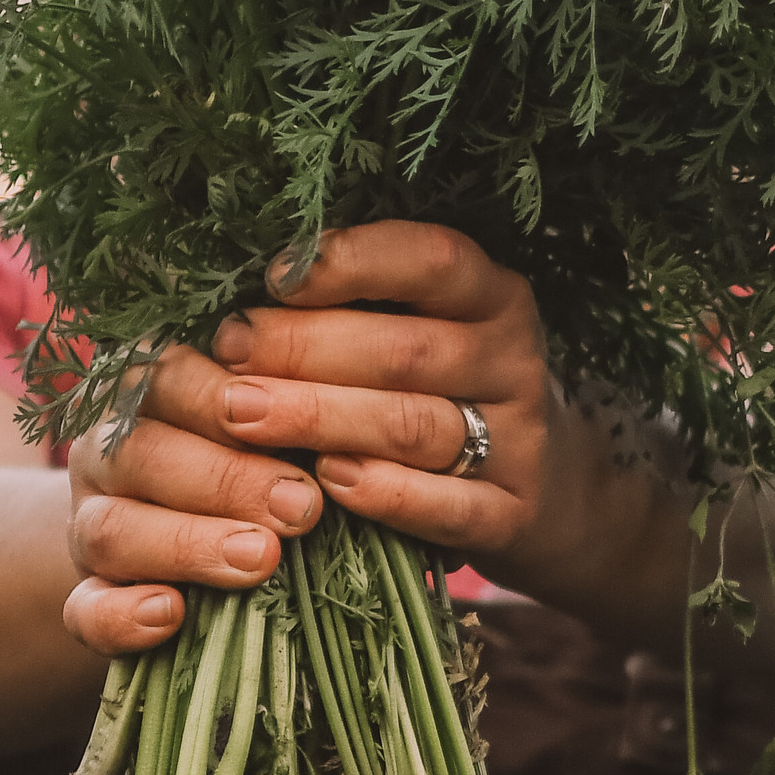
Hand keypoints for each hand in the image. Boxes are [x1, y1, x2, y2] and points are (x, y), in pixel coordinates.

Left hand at [62, 222, 580, 656]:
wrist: (548, 492)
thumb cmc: (447, 395)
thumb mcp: (426, 332)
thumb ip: (359, 309)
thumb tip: (247, 285)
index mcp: (493, 297)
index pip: (433, 259)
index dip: (351, 262)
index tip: (271, 275)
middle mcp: (513, 362)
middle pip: (406, 350)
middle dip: (305, 349)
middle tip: (227, 354)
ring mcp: (519, 443)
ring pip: (416, 426)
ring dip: (323, 418)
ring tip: (245, 415)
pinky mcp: (510, 515)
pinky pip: (447, 507)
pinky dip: (385, 494)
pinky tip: (327, 481)